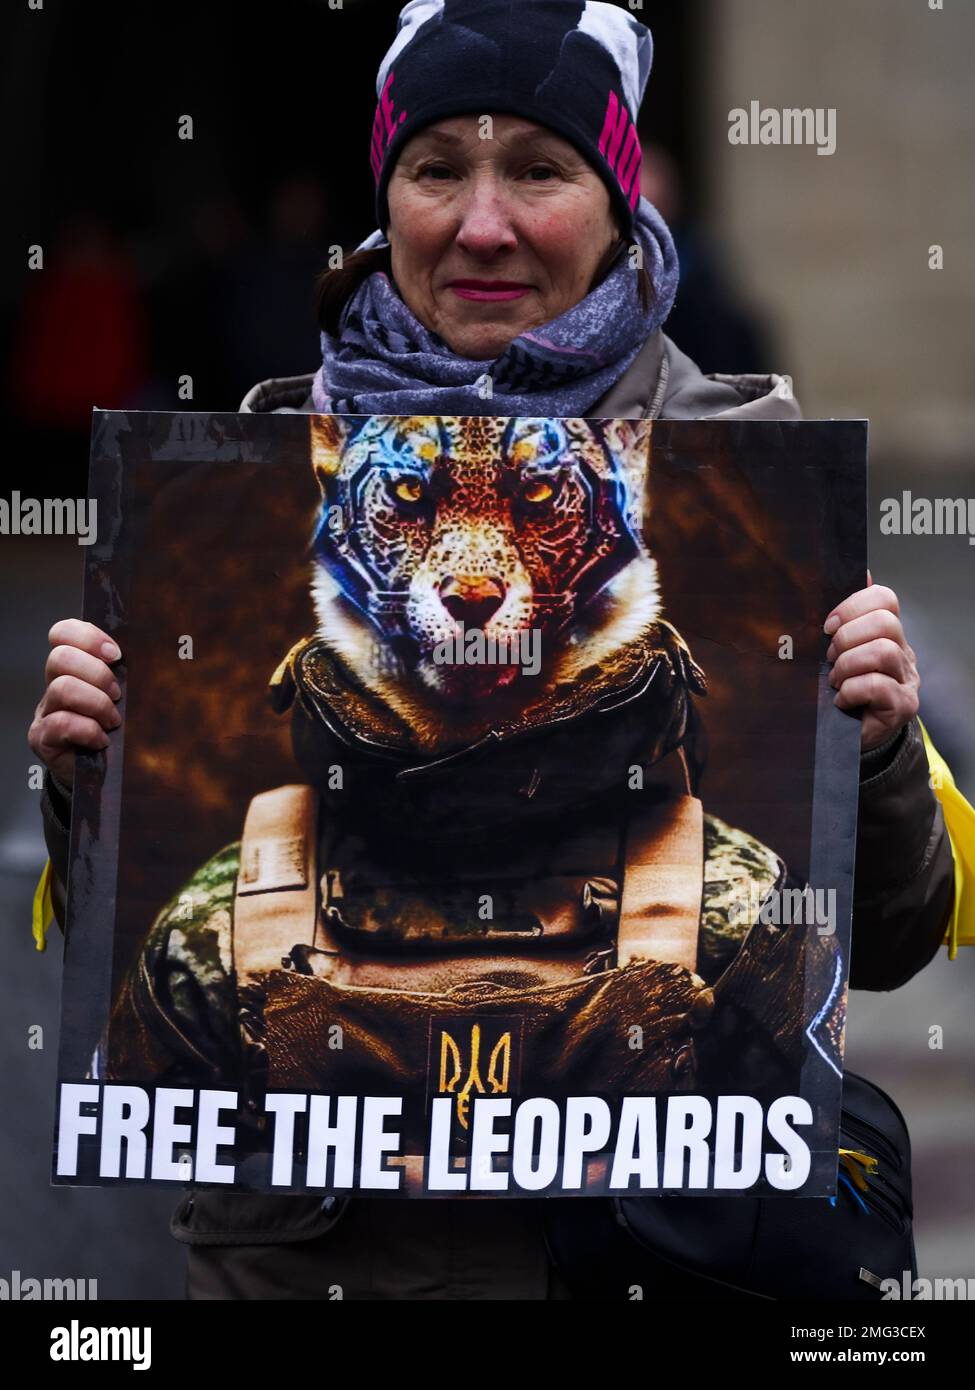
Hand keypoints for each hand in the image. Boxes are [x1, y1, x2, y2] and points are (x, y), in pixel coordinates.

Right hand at [28, 620, 122, 786]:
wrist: (99, 774)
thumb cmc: (117, 731)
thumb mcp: (126, 699)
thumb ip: (129, 677)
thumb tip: (161, 659)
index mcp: (74, 668)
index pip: (63, 633)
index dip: (88, 637)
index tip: (116, 655)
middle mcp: (54, 685)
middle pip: (61, 657)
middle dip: (97, 674)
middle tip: (118, 695)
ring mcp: (45, 711)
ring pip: (62, 688)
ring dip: (96, 704)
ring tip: (113, 721)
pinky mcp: (43, 738)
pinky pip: (62, 723)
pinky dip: (88, 730)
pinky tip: (102, 741)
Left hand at [825, 577, 919, 751]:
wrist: (848, 736)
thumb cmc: (839, 691)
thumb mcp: (834, 653)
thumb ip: (843, 619)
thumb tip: (860, 572)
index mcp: (886, 633)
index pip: (884, 599)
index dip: (853, 605)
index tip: (828, 625)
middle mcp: (902, 652)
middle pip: (885, 622)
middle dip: (848, 637)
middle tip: (830, 657)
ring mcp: (906, 679)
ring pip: (883, 651)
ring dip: (848, 665)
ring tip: (836, 680)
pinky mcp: (903, 705)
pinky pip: (878, 685)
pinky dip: (852, 690)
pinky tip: (842, 700)